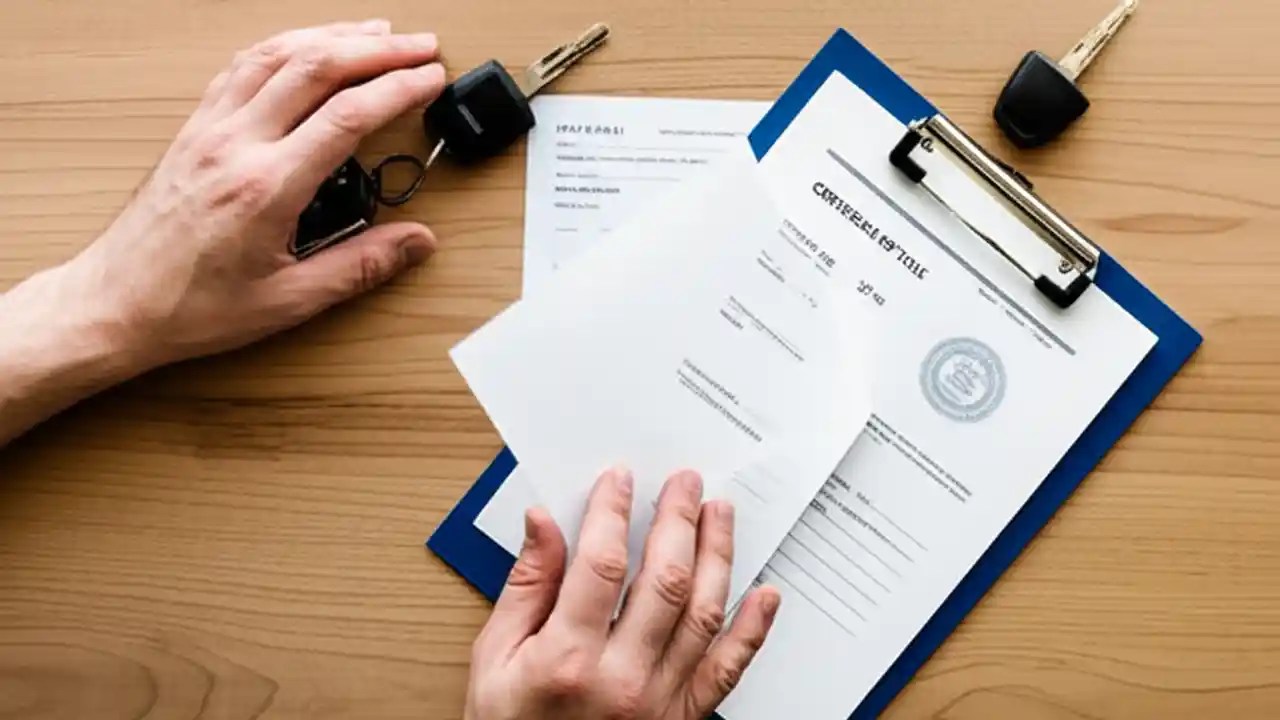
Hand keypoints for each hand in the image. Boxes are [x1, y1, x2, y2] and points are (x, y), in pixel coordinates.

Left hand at [62, 19, 445, 370]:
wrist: (116, 304)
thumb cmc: (190, 307)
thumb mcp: (288, 300)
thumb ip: (360, 267)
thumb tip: (417, 242)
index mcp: (265, 188)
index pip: (346, 116)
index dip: (397, 88)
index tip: (430, 78)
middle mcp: (234, 145)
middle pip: (314, 68)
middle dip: (376, 48)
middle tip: (419, 46)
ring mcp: (208, 130)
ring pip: (275, 55)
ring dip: (331, 35)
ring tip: (374, 31)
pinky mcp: (192, 129)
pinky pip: (241, 67)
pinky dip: (283, 46)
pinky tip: (304, 45)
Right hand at [465, 468, 780, 719]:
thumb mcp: (493, 660)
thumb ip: (524, 588)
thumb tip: (541, 523)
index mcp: (566, 657)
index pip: (601, 563)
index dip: (612, 512)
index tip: (620, 480)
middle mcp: (621, 678)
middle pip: (665, 580)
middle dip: (677, 520)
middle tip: (685, 482)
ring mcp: (659, 700)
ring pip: (703, 614)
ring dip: (718, 556)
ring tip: (720, 514)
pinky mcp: (682, 719)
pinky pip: (728, 670)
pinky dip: (752, 631)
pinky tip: (765, 594)